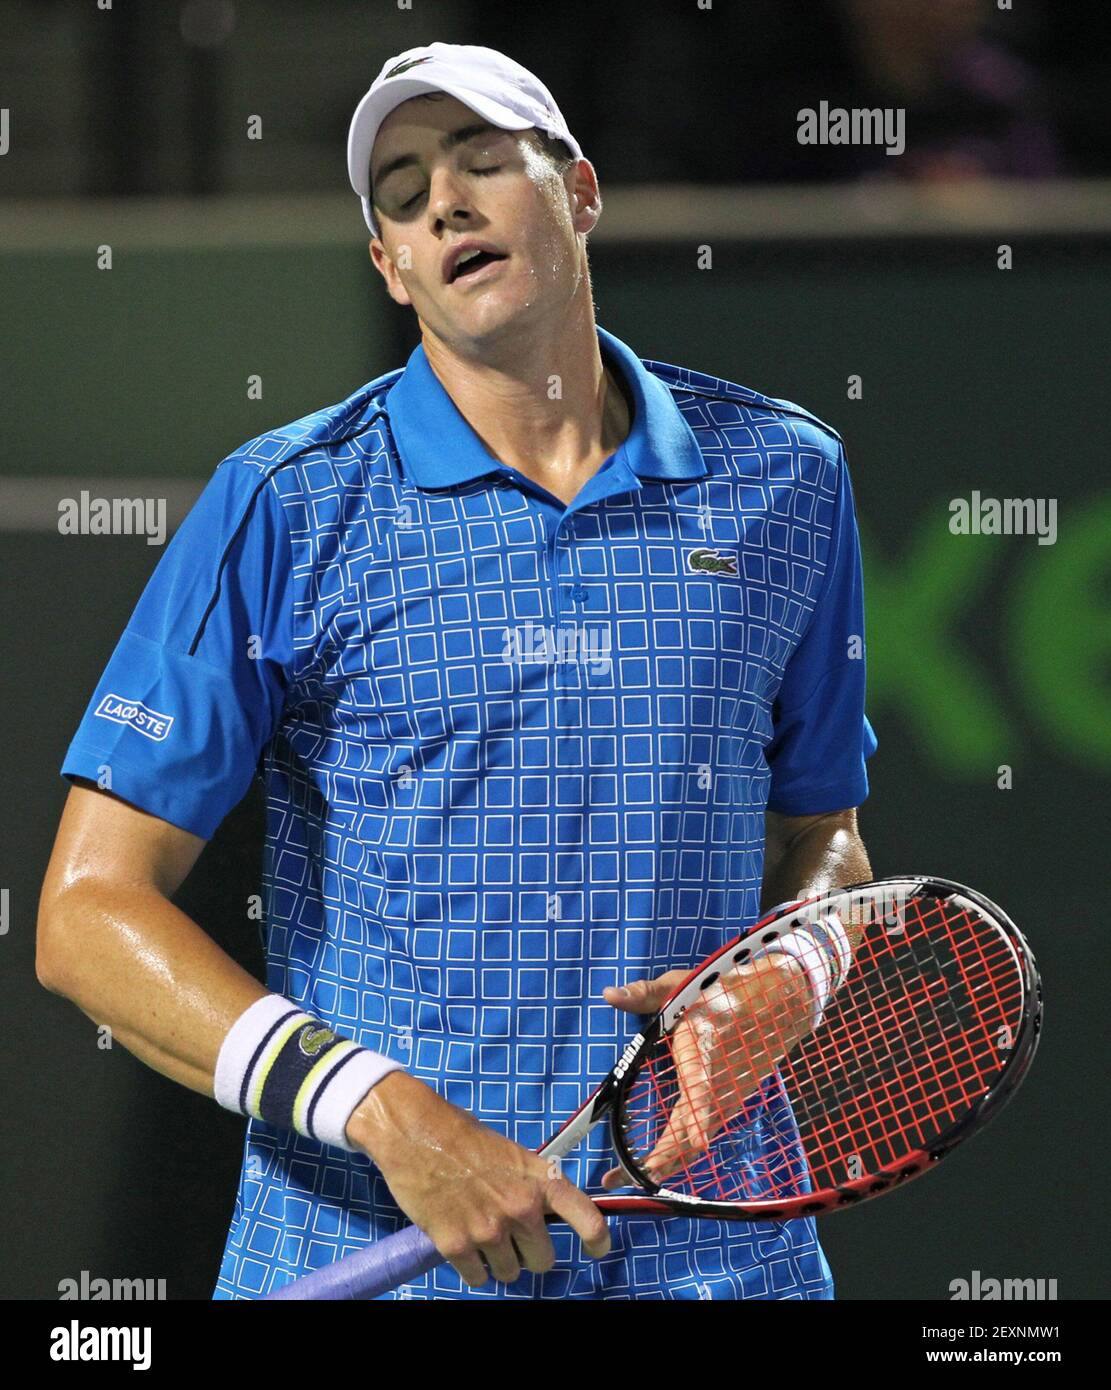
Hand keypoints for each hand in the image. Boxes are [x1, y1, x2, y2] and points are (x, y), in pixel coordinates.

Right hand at [346, 1073, 609, 1287]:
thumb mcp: (511, 1154)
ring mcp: (489, 1229)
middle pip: (543, 1260)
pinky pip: (477, 1279)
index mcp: (539, 1179)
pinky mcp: (456, 1245)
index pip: (585, 1216)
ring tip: (479, 1231)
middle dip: (529, 1252)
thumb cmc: (463, 1137)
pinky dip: (471, 1268)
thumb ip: (532, 1184)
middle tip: (510, 1234)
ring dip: (497, 1260)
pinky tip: (461, 1242)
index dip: (597, 1239)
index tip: (598, 1249)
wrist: (416, 1132)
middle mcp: (521, 1208)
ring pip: (509, 1273)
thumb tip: (545, 1215)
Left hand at [601, 954, 812, 1188]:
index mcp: (703, 1048)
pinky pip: (701, 1133)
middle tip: (616, 1178)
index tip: (691, 1143)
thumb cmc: (721, 991)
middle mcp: (716, 1081)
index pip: (699, 1087)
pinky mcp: (726, 1103)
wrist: (774, 1003)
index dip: (695, 1115)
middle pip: (691, 1131)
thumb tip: (609, 994)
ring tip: (626, 1176)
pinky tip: (656, 1162)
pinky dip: (679, 1151)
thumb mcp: (680, 985)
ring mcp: (724, 1096)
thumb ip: (644, 994)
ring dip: (665, 1161)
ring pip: (695, 1140)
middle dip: (658, 1160)